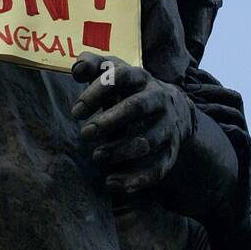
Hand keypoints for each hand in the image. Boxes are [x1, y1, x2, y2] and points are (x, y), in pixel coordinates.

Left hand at [71, 52, 193, 196]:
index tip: (75, 112)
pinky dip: (135, 179)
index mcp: (139, 78)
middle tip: (85, 134)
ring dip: (120, 151)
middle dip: (110, 120)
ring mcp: (166, 126)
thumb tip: (77, 68)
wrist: (175, 109)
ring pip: (147, 140)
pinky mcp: (171, 151)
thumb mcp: (115, 73)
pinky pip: (158, 168)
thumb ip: (94, 66)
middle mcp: (157, 99)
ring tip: (97, 156)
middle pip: (136, 107)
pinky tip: (112, 183)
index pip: (119, 76)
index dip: (96, 92)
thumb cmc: (130, 90)